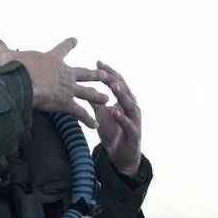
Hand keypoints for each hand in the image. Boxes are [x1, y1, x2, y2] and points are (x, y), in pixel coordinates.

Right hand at [0, 34, 107, 127]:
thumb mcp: (6, 54)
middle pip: (84, 72)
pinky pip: (80, 112)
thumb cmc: (16, 69)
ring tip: (106, 99)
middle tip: (105, 75)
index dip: (69, 44)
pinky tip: (95, 125)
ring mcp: (67, 88)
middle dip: (96, 74)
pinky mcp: (66, 103)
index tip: (76, 40)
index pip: (62, 49)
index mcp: (52, 60)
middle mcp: (64, 73)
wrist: (23, 83)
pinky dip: (88, 119)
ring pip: (87, 92)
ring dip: (97, 96)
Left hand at [92, 60, 141, 175]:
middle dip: (115, 79)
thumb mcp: (101, 113)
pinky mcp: (134, 133)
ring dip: (122, 95)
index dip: (108, 73)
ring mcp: (134, 120)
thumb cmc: (113, 131)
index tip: (98, 62)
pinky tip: (115, 111)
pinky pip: (129, 124)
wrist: (120, 155)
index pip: (118, 82)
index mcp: (124, 101)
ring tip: (114, 86)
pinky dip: (122, 117)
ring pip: (130, 104)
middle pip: (125, 89)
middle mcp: (132, 107)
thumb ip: (95, 101)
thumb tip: (82, 87)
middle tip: (104, 71)